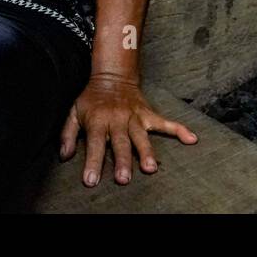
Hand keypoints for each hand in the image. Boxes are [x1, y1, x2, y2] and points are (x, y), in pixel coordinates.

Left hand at [58, 72, 197, 185]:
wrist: (112, 76)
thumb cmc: (91, 98)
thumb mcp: (74, 112)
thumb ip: (68, 134)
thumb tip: (64, 156)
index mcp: (98, 121)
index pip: (95, 144)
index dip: (93, 162)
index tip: (91, 180)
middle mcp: (118, 120)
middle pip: (120, 143)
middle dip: (122, 161)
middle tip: (123, 179)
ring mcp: (135, 117)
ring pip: (141, 137)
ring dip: (146, 152)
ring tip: (150, 168)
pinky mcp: (148, 114)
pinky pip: (165, 123)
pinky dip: (179, 130)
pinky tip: (191, 139)